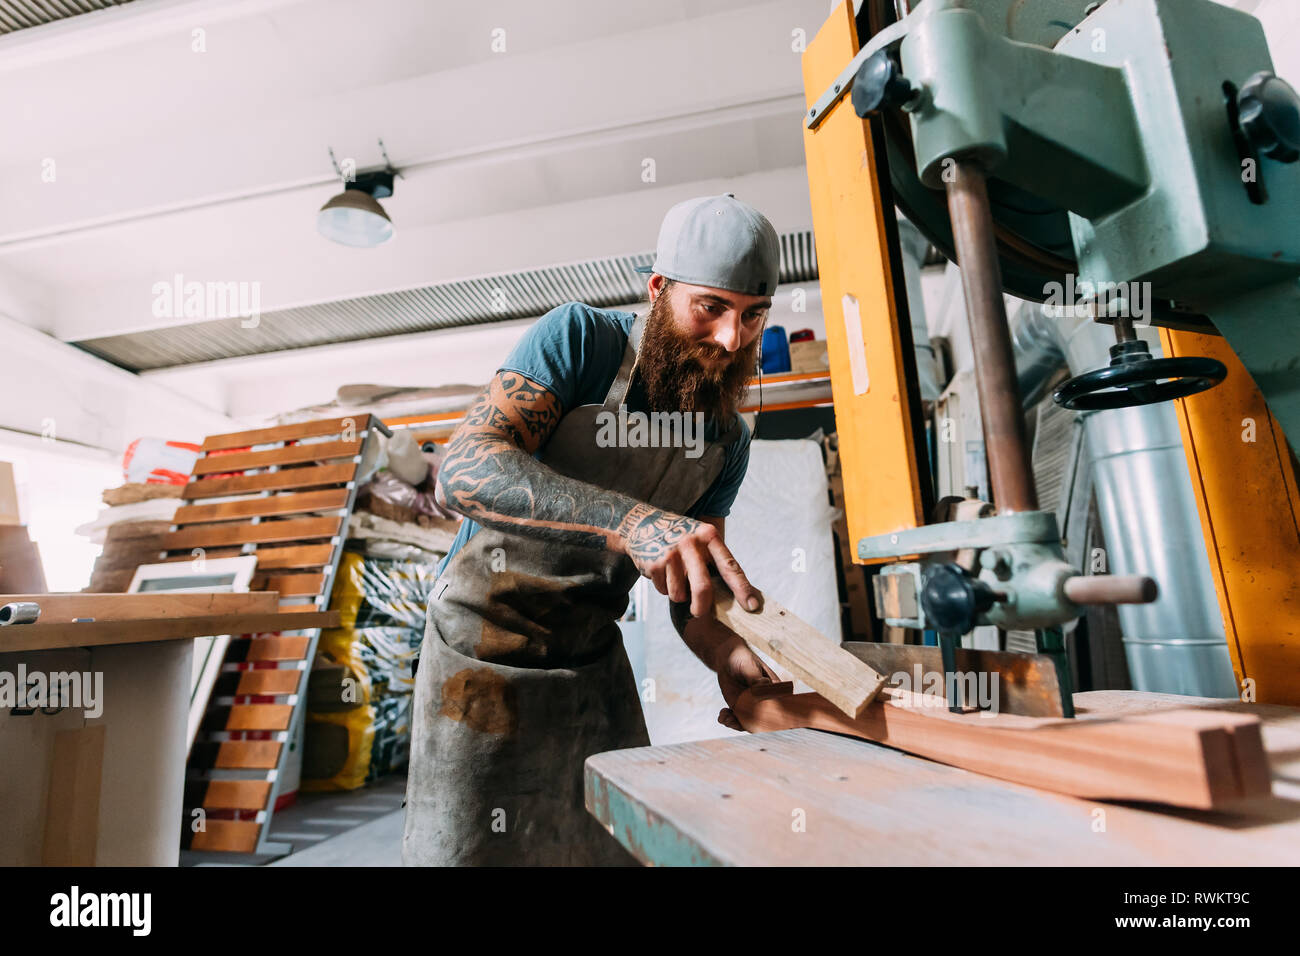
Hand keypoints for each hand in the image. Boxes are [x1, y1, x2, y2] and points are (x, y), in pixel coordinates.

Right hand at [617, 504, 761, 618]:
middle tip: (700, 612)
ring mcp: (671, 553)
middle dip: (702, 607)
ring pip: (680, 594)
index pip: (730, 567)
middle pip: (703, 587)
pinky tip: (662, 573)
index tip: (751, 606)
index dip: (742, 588)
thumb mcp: (701, 540)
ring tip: (675, 579)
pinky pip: (664, 591)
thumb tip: (738, 595)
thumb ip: (716, 562)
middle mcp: (691, 543)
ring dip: (678, 595)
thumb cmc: (681, 539)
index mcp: (709, 536)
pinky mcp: (654, 562)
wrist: (642, 524)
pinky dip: (664, 588)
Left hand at [714, 634, 779, 730]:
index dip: (776, 719)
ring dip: (736, 724)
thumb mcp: (749, 666)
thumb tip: (765, 684)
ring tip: (725, 718)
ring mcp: (753, 706)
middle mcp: (765, 701)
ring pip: (749, 723)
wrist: (727, 659)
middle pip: (764, 720)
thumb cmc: (742, 658)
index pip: (781, 707)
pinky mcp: (741, 708)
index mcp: (775, 690)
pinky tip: (722, 715)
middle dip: (751, 726)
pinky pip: (737, 719)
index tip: (762, 723)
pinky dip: (729, 720)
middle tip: (735, 720)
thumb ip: (756, 678)